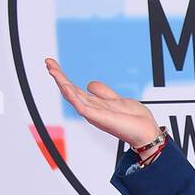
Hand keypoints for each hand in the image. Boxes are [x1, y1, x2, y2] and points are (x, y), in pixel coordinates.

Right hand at [44, 57, 158, 149]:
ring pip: (73, 97)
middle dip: (58, 77)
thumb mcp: (117, 100)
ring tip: (52, 70)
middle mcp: (93, 110)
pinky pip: (82, 107)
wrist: (147, 132)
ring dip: (62, 83)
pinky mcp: (99, 118)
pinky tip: (66, 87)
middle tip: (48, 62)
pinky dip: (73, 97)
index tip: (53, 64)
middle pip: (70, 91)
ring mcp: (95, 114)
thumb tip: (90, 84)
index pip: (75, 89)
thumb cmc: (135, 120)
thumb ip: (104, 92)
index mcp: (96, 105)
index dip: (63, 77)